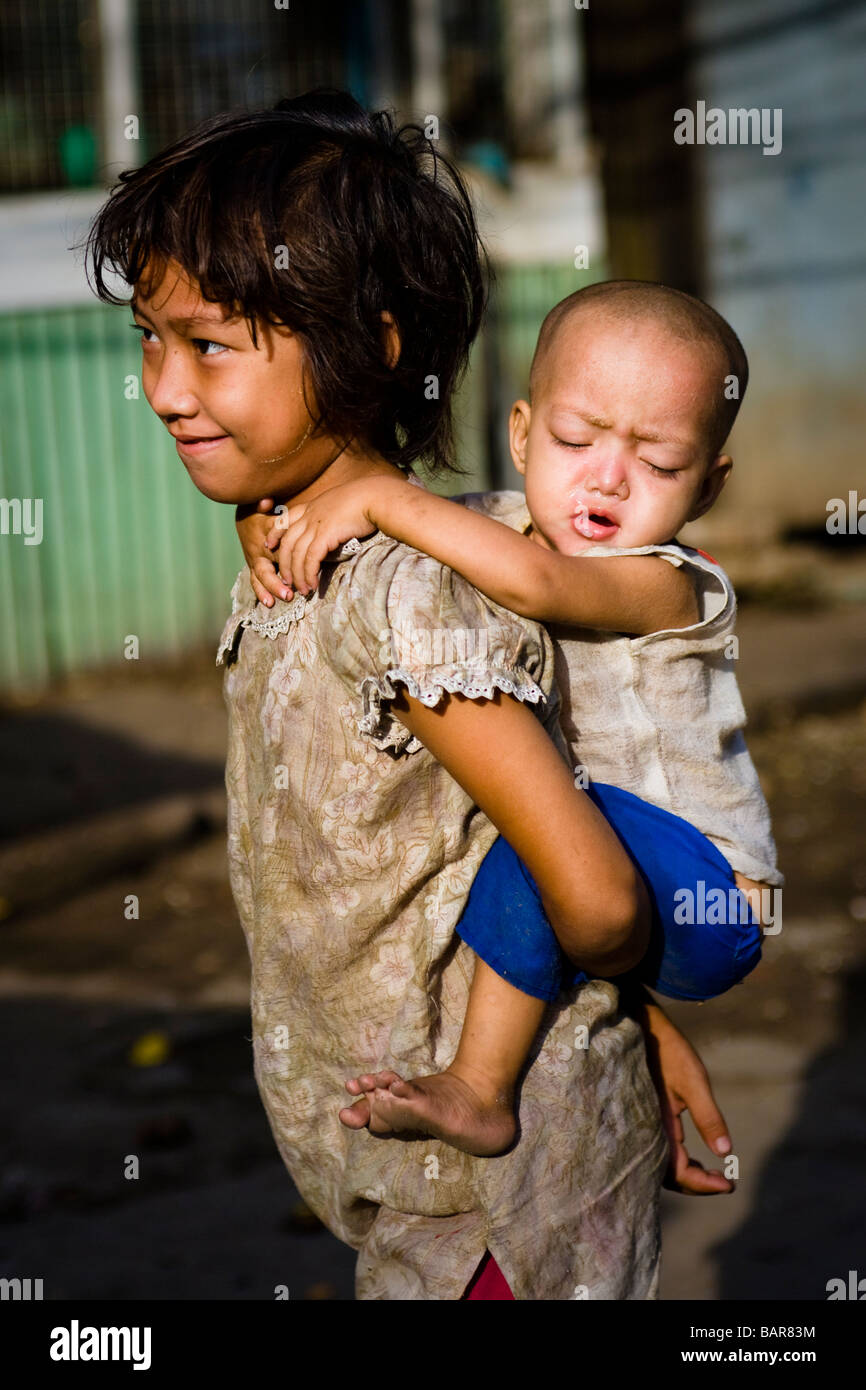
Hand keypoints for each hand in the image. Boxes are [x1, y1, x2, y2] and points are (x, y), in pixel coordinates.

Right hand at [235, 497, 290, 607]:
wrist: (245, 517)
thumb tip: (266, 500)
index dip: (287, 558)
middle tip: (288, 592)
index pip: (278, 547)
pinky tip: (269, 604)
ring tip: (275, 602)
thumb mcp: (262, 505)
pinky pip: (256, 582)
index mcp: (264, 535)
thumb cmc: (261, 511)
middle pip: (267, 568)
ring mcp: (255, 561)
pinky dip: (261, 593)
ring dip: (269, 590)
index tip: (298, 567)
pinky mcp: (254, 568)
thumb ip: (264, 504)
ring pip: (260, 578)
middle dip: (276, 582)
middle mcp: (258, 550)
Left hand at [267, 480, 379, 596]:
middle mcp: (310, 515)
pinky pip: (310, 560)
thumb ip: (334, 514)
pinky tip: (312, 585)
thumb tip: (338, 524)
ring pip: (296, 554)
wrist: (376, 497)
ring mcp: (315, 525)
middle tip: (285, 580)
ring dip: (297, 575)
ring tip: (301, 590)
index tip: (270, 545)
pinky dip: (308, 574)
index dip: (275, 533)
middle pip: (287, 542)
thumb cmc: (368, 499)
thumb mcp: (344, 502)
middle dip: (283, 563)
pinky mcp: (325, 535)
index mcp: (313, 506)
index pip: (285, 519)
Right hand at [635, 992, 734, 1195]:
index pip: (680, 1173)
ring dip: (687, 1174)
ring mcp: (642, 1124)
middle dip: (698, 1184)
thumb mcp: (693, 1080)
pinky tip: (692, 1154)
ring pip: (661, 1165)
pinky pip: (656, 1149)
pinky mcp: (643, 1116)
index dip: (704, 1185)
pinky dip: (677, 1159)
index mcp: (658, 1126)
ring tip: (712, 1172)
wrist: (636, 1024)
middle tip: (725, 1182)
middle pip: (668, 1176)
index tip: (730, 1185)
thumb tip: (726, 1152)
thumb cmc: (667, 1049)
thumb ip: (708, 1117)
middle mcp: (645, 1131)